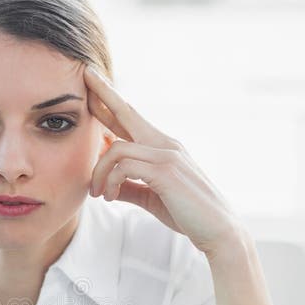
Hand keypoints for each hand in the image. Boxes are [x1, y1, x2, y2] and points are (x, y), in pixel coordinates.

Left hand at [84, 65, 242, 256]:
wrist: (218, 231)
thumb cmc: (188, 214)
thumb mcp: (152, 198)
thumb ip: (130, 187)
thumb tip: (108, 185)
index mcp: (163, 147)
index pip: (131, 118)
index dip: (111, 100)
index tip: (93, 84)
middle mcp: (165, 144)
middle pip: (127, 111)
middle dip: (104, 92)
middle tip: (85, 73)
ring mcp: (167, 155)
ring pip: (116, 148)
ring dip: (99, 171)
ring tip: (97, 193)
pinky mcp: (165, 171)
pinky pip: (124, 167)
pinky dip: (111, 182)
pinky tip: (110, 197)